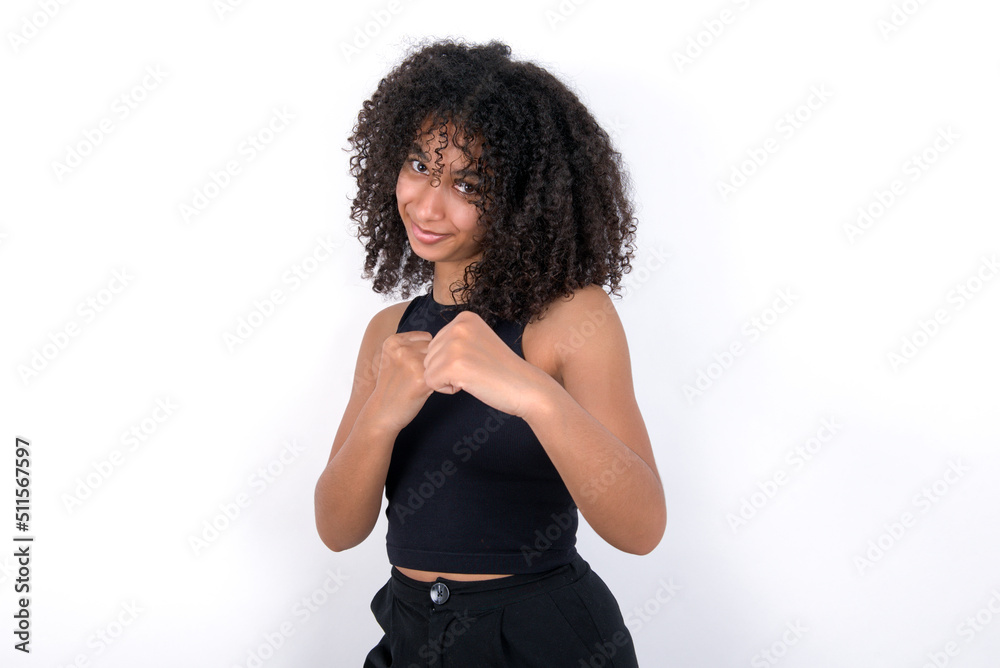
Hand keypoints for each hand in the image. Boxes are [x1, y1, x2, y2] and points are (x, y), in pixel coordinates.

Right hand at [367, 331, 434, 432]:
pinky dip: (443, 384)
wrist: (382, 413)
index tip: (411, 368)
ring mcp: (411, 362)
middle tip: (417, 378)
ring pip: (441, 360)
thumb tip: (443, 339)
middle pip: (435, 348)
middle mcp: (402, 348)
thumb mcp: (393, 358)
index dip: (425, 354)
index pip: (426, 338)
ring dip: (438, 371)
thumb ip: (411, 346)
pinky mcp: (422, 377)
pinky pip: (444, 374)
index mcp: (393, 340)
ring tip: (421, 384)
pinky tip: (427, 391)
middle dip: (433, 362)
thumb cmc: (393, 387)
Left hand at [422, 310, 549, 418]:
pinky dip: (447, 389)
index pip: (435, 344)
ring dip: (447, 379)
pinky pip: (430, 382)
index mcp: (464, 318)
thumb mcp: (477, 340)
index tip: (476, 360)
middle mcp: (458, 326)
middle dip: (446, 369)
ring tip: (474, 376)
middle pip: (428, 356)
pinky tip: (469, 384)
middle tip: (475, 370)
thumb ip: (454, 339)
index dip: (451, 359)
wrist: (525, 386)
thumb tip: (425, 347)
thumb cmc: (502, 370)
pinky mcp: (453, 365)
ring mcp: (456, 345)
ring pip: (428, 369)